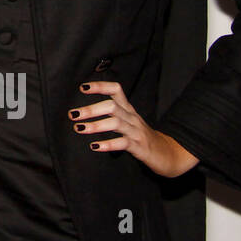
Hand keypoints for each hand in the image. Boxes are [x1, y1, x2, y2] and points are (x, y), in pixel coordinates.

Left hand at [68, 81, 199, 177]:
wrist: (168, 154)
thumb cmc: (141, 137)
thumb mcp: (128, 121)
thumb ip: (112, 114)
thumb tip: (85, 110)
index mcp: (128, 109)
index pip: (116, 90)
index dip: (100, 86)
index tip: (82, 87)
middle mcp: (132, 117)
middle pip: (112, 106)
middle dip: (91, 109)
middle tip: (73, 114)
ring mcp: (136, 132)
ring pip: (116, 123)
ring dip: (96, 125)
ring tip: (79, 128)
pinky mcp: (140, 147)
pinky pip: (123, 143)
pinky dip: (108, 144)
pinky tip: (95, 146)